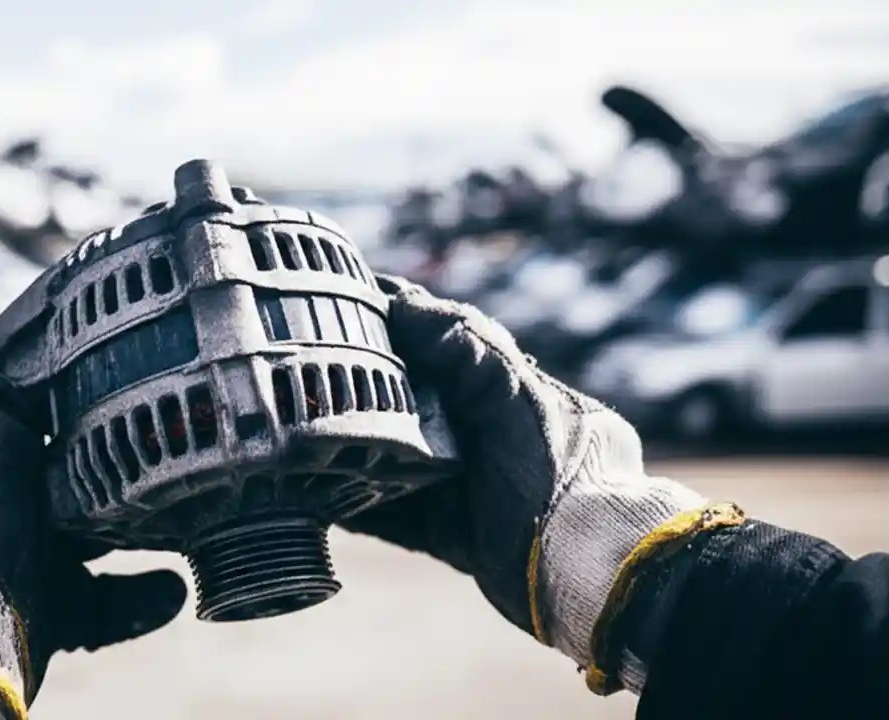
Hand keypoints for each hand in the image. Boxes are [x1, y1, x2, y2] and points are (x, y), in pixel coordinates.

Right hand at [342, 278, 741, 693]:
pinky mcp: (450, 534)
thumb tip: (402, 303)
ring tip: (300, 439)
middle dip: (357, 393)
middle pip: (404, 404)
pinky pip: (390, 517)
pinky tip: (320, 499)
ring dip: (350, 454)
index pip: (435, 344)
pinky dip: (356, 509)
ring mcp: (463, 485)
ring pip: (390, 460)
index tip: (337, 306)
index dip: (390, 326)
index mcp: (499, 389)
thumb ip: (465, 346)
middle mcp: (478, 433)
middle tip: (301, 379)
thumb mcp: (514, 393)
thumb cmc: (560, 471)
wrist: (588, 566)